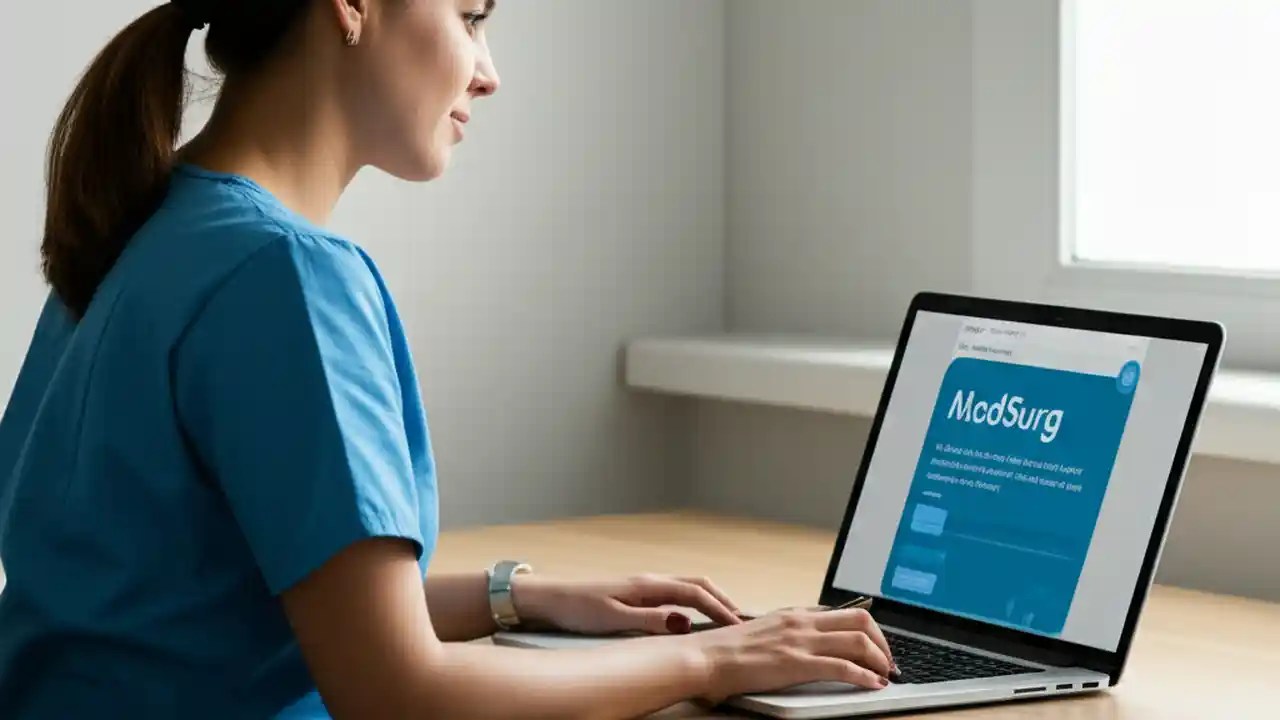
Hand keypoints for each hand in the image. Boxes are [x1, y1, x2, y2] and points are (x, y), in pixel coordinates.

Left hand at [511, 574, 744, 635]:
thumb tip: (684, 622)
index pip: (695, 594)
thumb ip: (649, 620)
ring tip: (726, 618)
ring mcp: (644, 586)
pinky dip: (693, 603)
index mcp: (648, 584)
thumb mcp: (613, 618)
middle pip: (697, 584)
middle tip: (744, 620)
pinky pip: (674, 595)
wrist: (548, 597)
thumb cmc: (577, 607)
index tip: (739, 627)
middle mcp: (650, 581)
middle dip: (723, 600)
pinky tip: (693, 618)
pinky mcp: (636, 594)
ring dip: (710, 600)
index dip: (720, 609)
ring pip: (687, 588)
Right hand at [686, 607, 896, 703]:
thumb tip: (806, 645)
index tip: (876, 648)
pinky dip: (865, 677)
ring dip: (879, 660)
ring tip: (884, 675)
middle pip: (861, 621)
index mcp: (794, 614)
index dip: (868, 631)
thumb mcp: (764, 633)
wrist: (707, 657)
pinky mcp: (797, 663)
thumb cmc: (727, 651)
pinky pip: (843, 667)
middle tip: (887, 662)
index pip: (844, 613)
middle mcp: (802, 622)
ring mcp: (801, 641)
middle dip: (883, 642)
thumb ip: (787, 634)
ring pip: (859, 641)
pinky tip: (872, 685)